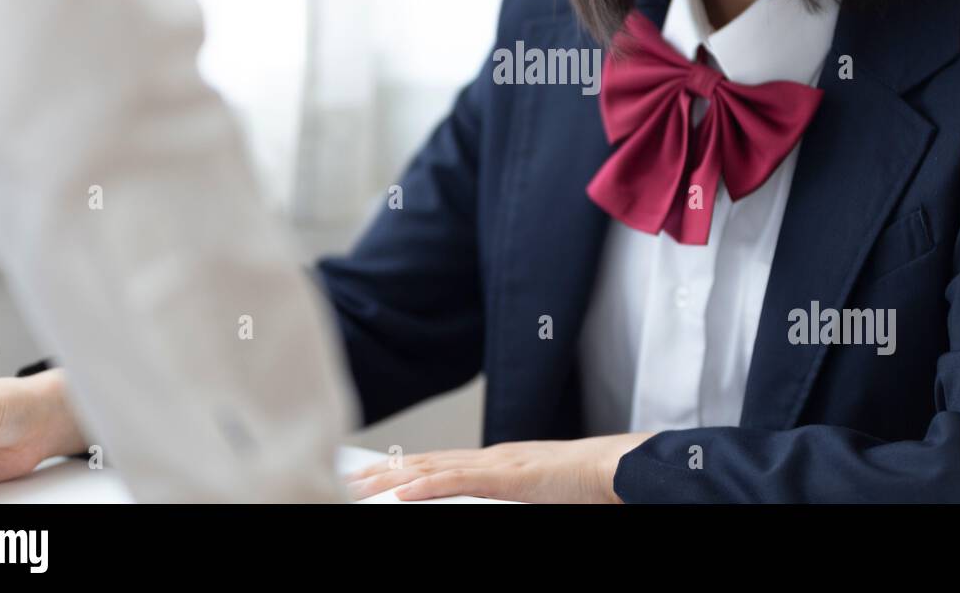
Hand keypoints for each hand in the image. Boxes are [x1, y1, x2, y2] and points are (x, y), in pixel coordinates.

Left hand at [343, 432, 653, 503]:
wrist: (613, 467)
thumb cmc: (584, 485)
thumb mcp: (533, 492)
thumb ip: (503, 495)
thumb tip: (473, 502)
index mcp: (495, 462)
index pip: (436, 463)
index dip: (401, 468)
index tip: (370, 474)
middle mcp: (489, 457)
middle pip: (424, 462)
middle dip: (383, 471)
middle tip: (346, 478)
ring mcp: (496, 463)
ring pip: (432, 469)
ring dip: (391, 478)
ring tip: (358, 486)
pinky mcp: (507, 476)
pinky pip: (459, 480)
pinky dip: (426, 484)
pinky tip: (401, 492)